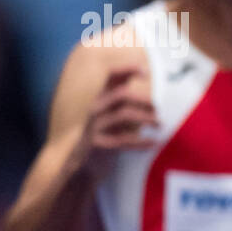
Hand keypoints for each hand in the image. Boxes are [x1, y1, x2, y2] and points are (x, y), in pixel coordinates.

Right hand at [73, 63, 158, 180]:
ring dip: (146, 118)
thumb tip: (142, 70)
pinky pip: (122, 140)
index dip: (125, 70)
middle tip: (158, 107)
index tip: (144, 70)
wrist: (71, 161)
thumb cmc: (98, 133)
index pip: (109, 76)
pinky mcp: (96, 142)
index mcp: (98, 98)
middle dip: (143, 99)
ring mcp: (93, 125)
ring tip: (160, 124)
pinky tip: (152, 143)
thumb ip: (120, 93)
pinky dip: (140, 141)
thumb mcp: (108, 111)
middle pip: (121, 94)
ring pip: (124, 115)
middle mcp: (94, 108)